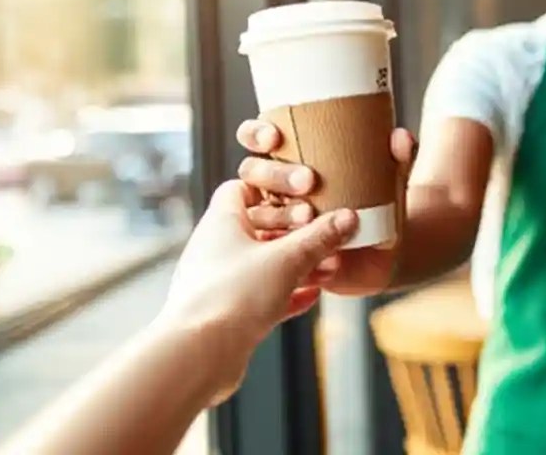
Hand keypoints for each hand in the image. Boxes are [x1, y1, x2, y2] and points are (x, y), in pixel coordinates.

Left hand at [153, 180, 358, 404]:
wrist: (197, 356)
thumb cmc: (232, 296)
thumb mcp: (287, 260)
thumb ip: (320, 237)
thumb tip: (348, 218)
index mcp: (221, 222)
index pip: (243, 188)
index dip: (273, 188)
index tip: (304, 195)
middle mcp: (216, 248)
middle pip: (261, 227)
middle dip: (297, 232)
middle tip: (327, 236)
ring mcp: (221, 281)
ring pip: (265, 264)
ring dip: (298, 265)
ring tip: (329, 268)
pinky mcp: (228, 313)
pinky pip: (263, 295)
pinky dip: (288, 293)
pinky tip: (312, 296)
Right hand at [236, 120, 416, 295]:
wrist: (385, 250)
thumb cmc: (379, 203)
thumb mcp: (390, 181)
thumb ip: (399, 158)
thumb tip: (402, 137)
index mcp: (290, 157)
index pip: (257, 137)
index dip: (257, 133)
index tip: (274, 136)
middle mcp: (274, 188)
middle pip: (253, 173)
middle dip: (275, 174)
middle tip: (308, 180)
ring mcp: (273, 222)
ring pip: (260, 214)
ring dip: (280, 214)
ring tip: (310, 216)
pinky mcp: (282, 257)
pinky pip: (274, 256)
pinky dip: (295, 256)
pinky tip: (321, 257)